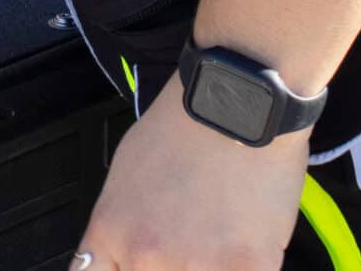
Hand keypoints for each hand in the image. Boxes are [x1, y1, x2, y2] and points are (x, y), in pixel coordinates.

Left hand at [72, 99, 307, 269]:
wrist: (235, 105)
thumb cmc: (182, 128)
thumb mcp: (124, 174)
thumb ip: (121, 224)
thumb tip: (121, 253)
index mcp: (111, 233)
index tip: (135, 264)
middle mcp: (144, 256)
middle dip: (172, 266)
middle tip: (191, 238)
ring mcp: (195, 266)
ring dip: (211, 266)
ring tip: (219, 235)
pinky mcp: (247, 268)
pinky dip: (249, 267)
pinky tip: (248, 247)